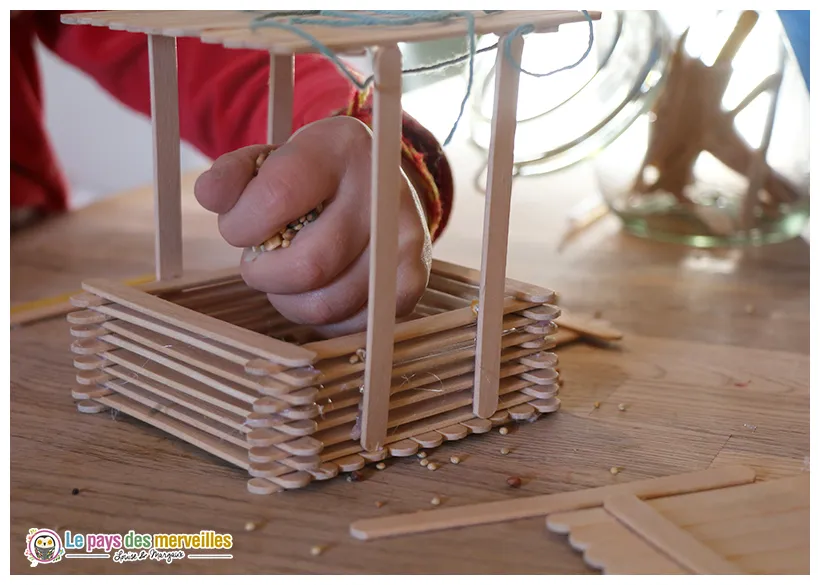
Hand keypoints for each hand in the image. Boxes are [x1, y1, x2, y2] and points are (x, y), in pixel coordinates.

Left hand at [194, 116, 432, 337]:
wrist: (379, 184)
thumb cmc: (313, 177)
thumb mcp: (271, 159)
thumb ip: (234, 174)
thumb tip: (210, 196)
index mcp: (340, 146)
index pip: (276, 196)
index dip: (241, 225)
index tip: (238, 227)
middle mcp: (381, 190)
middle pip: (307, 265)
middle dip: (265, 275)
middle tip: (260, 264)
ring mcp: (405, 238)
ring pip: (327, 304)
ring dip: (290, 302)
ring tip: (286, 279)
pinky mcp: (414, 278)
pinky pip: (352, 324)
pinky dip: (323, 319)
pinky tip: (317, 291)